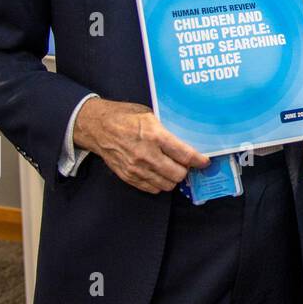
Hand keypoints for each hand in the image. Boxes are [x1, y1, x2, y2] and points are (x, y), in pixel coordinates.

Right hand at [74, 97, 208, 194]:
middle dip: (186, 170)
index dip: (199, 160)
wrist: (98, 127)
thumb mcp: (150, 115)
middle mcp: (146, 155)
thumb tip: (187, 138)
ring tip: (173, 168)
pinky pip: (151, 188)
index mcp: (155, 136)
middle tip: (186, 164)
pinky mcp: (128, 176)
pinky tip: (159, 173)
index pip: (184, 155)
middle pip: (178, 174)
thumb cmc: (125, 117)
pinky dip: (159, 183)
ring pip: (166, 184)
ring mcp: (136, 168)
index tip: (204, 161)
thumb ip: (167, 129)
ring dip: (173, 178)